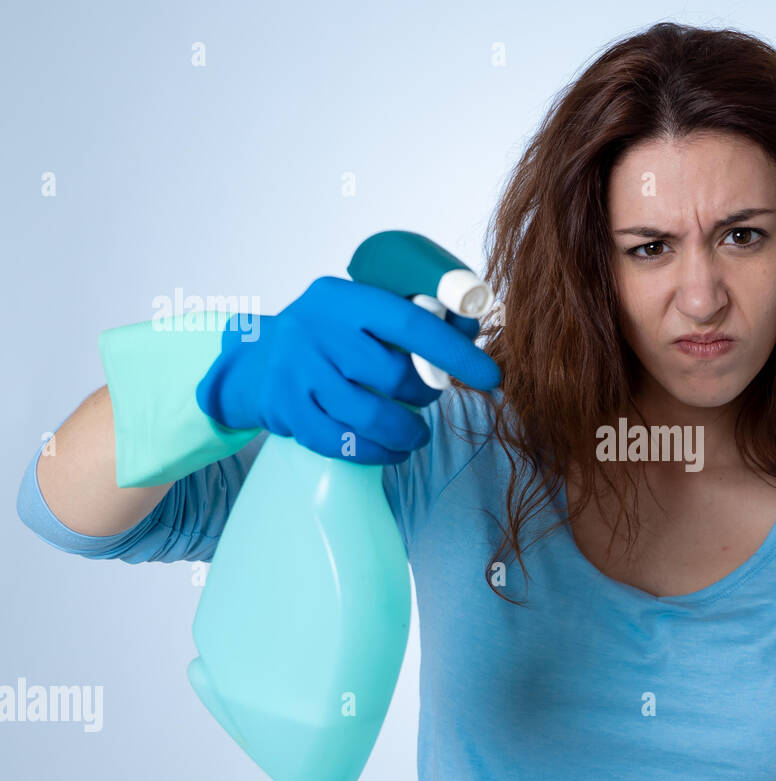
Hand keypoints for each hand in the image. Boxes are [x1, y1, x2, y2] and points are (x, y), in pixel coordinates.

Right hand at [196, 276, 500, 463]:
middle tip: (431, 397)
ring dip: (406, 433)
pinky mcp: (286, 410)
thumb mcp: (361, 310)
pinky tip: (391, 450)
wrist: (253, 360)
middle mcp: (314, 330)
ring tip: (417, 435)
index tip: (489, 376)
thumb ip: (413, 314)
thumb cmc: (329, 335)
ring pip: (370, 417)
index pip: (410, 322)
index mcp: (342, 298)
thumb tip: (471, 327)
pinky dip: (376, 453)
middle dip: (425, 395)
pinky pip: (342, 443)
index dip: (454, 352)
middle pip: (392, 376)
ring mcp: (296, 372)